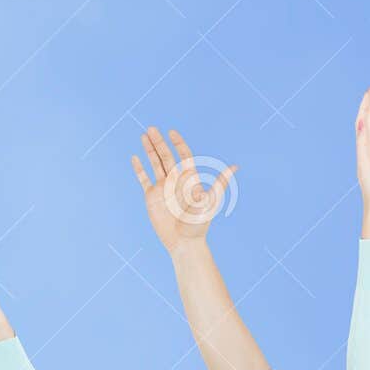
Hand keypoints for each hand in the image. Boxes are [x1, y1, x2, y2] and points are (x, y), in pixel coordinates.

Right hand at [131, 127, 236, 252]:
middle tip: (152, 128)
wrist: (183, 241)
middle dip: (159, 143)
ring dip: (149, 150)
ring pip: (155, 164)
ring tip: (143, 135)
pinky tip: (135, 157)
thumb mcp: (211, 201)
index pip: (184, 156)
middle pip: (166, 157)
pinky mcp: (151, 197)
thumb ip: (220, 183)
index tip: (171, 132)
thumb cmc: (199, 224)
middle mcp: (176, 181)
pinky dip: (139, 168)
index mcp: (189, 180)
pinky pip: (143, 179)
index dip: (178, 143)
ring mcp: (163, 188)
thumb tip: (234, 167)